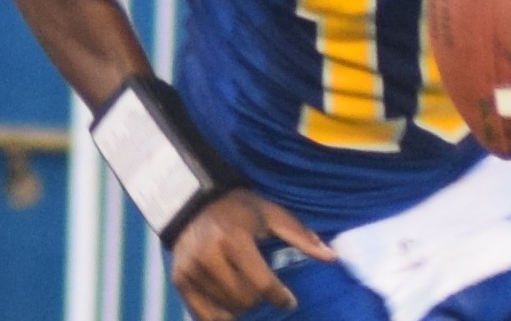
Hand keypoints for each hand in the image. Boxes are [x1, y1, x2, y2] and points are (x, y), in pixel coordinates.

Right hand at [171, 188, 336, 320]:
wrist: (195, 201)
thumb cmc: (240, 209)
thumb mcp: (271, 214)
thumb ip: (300, 235)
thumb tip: (331, 256)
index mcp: (234, 238)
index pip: (262, 283)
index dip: (280, 298)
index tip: (289, 302)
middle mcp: (210, 256)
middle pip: (245, 300)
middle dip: (259, 299)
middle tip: (263, 289)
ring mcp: (192, 270)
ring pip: (226, 311)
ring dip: (241, 307)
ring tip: (245, 290)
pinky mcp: (179, 280)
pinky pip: (203, 316)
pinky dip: (220, 317)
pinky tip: (229, 306)